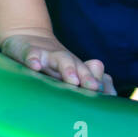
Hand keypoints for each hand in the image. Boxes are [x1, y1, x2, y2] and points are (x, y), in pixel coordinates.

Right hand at [0, 30, 118, 94]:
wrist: (28, 35)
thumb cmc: (49, 64)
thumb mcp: (65, 75)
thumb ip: (83, 86)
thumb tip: (103, 101)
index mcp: (76, 69)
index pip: (95, 75)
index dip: (103, 84)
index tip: (109, 97)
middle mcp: (66, 61)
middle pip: (81, 67)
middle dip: (89, 78)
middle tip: (95, 88)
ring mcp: (49, 56)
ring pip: (62, 59)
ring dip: (68, 69)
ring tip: (73, 81)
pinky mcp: (30, 51)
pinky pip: (32, 54)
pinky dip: (34, 59)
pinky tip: (35, 66)